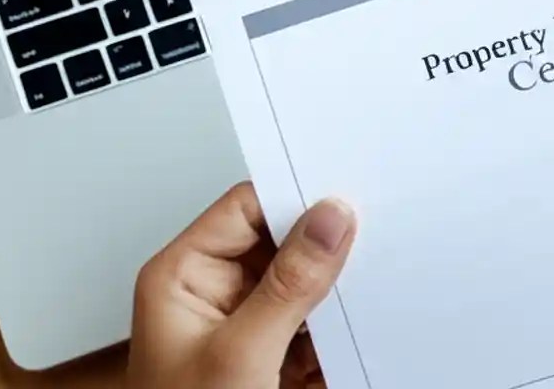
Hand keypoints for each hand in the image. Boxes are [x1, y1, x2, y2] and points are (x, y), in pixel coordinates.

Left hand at [127, 182, 356, 388]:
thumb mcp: (240, 356)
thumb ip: (288, 284)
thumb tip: (328, 218)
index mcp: (183, 277)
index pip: (246, 207)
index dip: (296, 196)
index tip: (347, 196)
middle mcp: (213, 293)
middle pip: (282, 241)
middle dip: (325, 247)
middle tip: (370, 242)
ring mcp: (246, 325)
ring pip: (306, 282)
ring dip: (338, 291)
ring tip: (369, 294)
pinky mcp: (274, 356)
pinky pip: (316, 322)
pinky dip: (342, 328)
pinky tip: (362, 331)